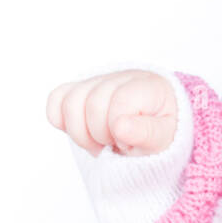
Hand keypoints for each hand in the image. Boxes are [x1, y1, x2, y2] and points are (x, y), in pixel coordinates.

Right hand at [46, 71, 177, 157]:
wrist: (157, 125)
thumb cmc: (161, 131)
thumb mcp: (164, 138)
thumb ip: (146, 133)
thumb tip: (120, 126)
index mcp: (148, 86)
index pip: (119, 103)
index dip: (119, 131)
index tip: (130, 143)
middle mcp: (122, 77)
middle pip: (92, 103)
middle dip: (100, 135)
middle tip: (114, 146)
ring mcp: (99, 81)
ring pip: (70, 101)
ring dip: (80, 132)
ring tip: (99, 143)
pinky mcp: (81, 89)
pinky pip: (57, 99)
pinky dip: (61, 120)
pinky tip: (82, 132)